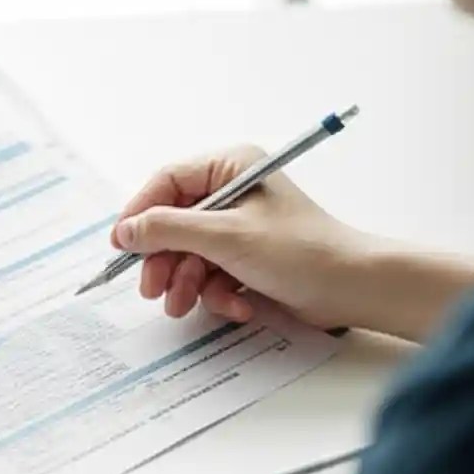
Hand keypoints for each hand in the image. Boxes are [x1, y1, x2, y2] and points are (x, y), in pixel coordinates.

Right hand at [111, 144, 368, 328]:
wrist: (352, 288)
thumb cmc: (300, 251)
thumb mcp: (226, 237)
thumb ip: (169, 230)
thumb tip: (126, 230)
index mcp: (230, 167)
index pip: (167, 182)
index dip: (140, 214)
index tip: (122, 246)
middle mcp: (232, 192)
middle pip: (173, 223)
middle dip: (164, 260)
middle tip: (152, 290)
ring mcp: (240, 226)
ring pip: (189, 254)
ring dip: (187, 283)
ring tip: (187, 305)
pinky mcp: (248, 258)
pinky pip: (212, 273)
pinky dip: (217, 293)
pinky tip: (238, 305)